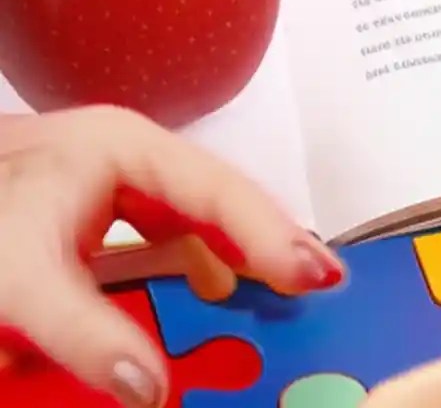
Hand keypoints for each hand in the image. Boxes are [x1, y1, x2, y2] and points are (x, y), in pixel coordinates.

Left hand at [0, 106, 345, 407]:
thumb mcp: (20, 273)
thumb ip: (86, 329)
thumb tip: (152, 386)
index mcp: (123, 149)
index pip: (220, 192)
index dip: (272, 235)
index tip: (315, 276)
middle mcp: (130, 164)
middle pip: (221, 208)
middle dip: (266, 250)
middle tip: (317, 291)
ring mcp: (115, 192)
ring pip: (198, 228)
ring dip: (233, 267)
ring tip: (281, 298)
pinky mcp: (97, 225)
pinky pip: (166, 250)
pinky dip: (191, 278)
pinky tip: (208, 300)